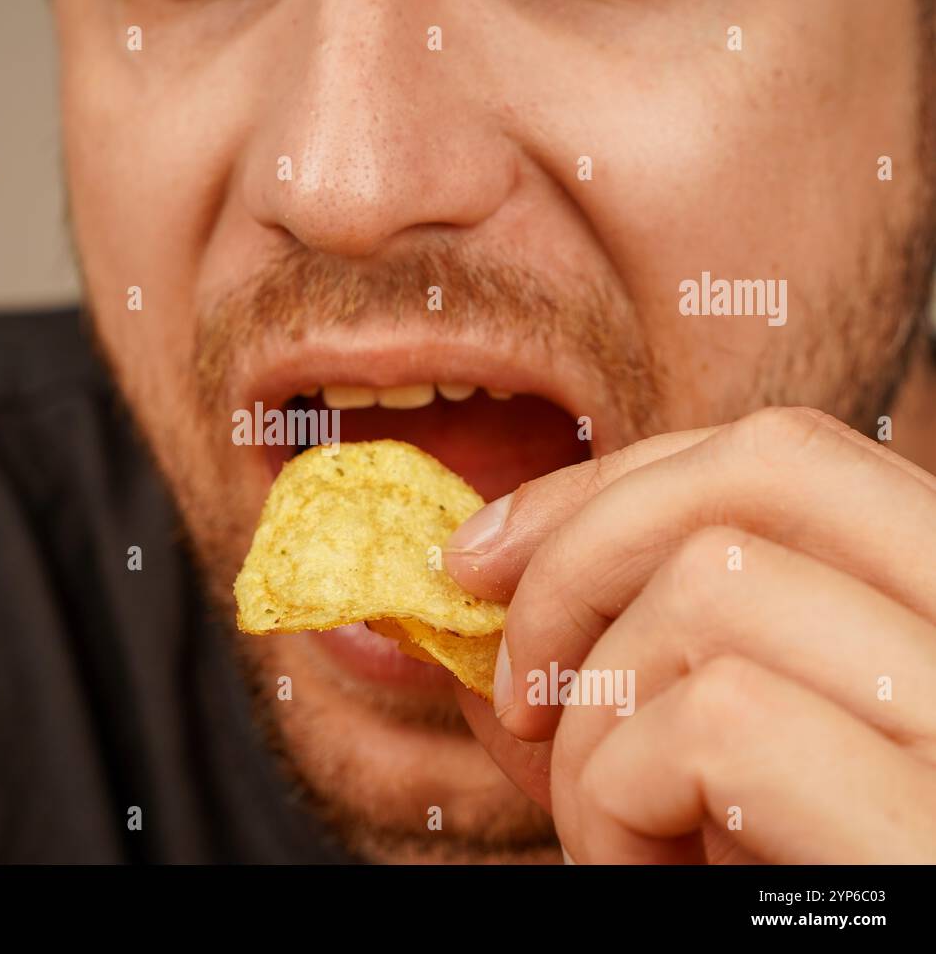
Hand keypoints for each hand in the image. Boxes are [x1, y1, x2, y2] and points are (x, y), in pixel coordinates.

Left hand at [445, 406, 935, 862]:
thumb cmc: (785, 887)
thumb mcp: (700, 781)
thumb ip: (604, 692)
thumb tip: (457, 619)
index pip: (783, 458)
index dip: (607, 485)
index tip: (482, 549)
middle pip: (759, 473)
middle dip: (577, 552)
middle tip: (512, 684)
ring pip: (711, 596)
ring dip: (595, 724)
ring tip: (611, 830)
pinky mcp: (933, 833)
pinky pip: (712, 722)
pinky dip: (620, 800)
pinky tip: (648, 878)